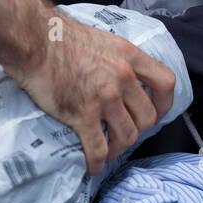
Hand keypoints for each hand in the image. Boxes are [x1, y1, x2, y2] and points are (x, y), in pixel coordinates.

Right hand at [10, 14, 176, 175]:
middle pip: (148, 117)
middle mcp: (123, 76)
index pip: (166, 83)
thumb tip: (126, 78)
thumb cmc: (63, 37)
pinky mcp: (82, 114)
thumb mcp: (104, 40)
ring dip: (119, 148)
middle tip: (123, 132)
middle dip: (138, 130)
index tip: (156, 111)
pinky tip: (91, 165)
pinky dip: (97, 163)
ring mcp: (104, 97)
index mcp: (130, 56)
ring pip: (128, 136)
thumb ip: (119, 60)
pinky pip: (98, 149)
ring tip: (108, 149)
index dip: (164, 103)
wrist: (36, 41)